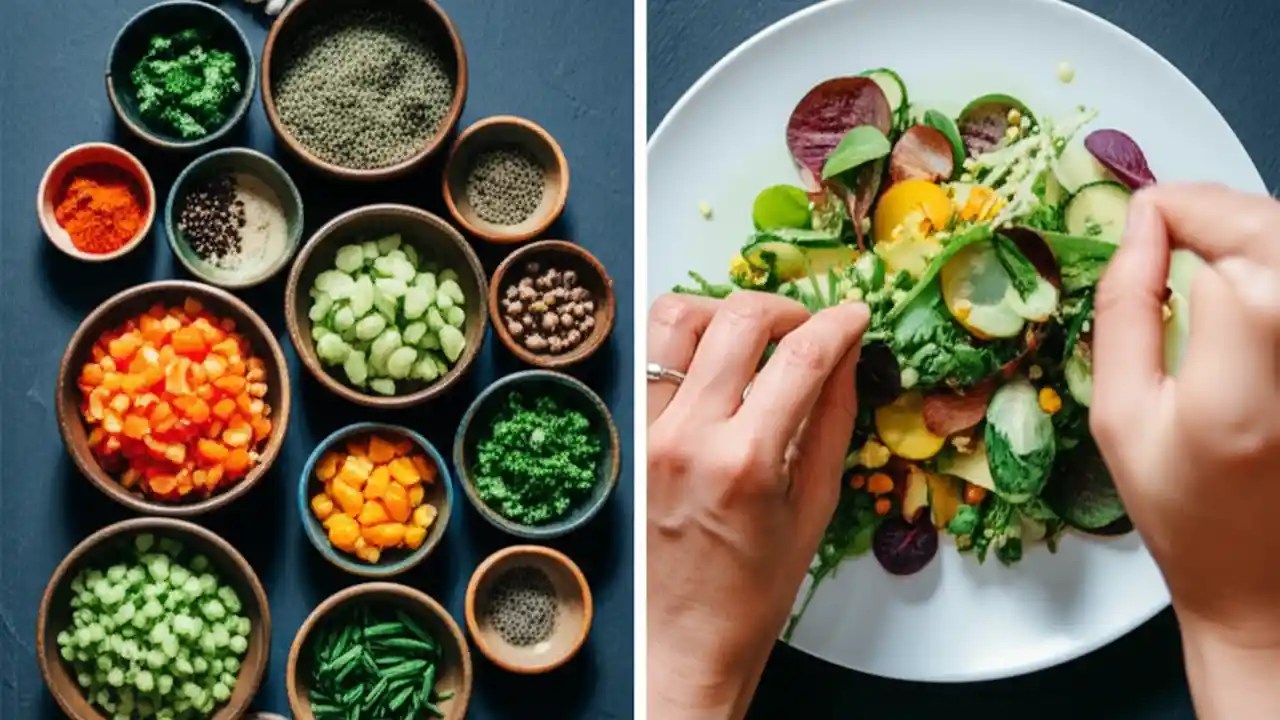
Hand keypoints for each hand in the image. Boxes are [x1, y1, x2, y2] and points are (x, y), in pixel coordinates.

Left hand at [646, 291, 868, 719]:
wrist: (681, 638)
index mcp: (746, 461)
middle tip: (805, 328)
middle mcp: (686, 436)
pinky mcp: (622, 433)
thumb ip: (831, 416)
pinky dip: (682, 342)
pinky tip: (710, 363)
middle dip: (786, 308)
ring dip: (723, 312)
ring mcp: (645, 431)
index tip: (853, 315)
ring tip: (751, 338)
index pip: (801, 356)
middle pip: (738, 318)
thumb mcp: (814, 503)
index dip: (838, 323)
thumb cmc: (754, 588)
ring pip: (675, 317)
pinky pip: (646, 355)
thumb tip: (843, 350)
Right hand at [1092, 184, 1279, 718]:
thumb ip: (1126, 312)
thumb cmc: (1181, 509)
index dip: (1183, 217)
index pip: (1232, 256)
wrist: (1267, 579)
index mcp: (1240, 391)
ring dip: (1251, 228)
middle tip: (1162, 220)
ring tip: (1197, 244)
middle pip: (1279, 234)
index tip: (1139, 222)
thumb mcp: (1120, 417)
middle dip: (1218, 208)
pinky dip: (1275, 262)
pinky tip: (1244, 275)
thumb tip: (1140, 223)